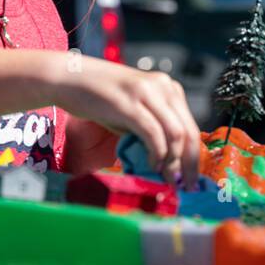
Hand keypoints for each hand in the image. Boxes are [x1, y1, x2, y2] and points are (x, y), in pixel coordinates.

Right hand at [50, 54, 201, 187]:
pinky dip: (157, 154)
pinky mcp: (129, 104)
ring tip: (167, 178)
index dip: (194, 156)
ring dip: (173, 162)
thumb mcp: (134, 110)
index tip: (191, 178)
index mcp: (168, 88)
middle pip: (188, 131)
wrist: (70, 78)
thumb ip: (152, 129)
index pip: (191, 126)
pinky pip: (153, 134)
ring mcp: (147, 93)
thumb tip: (167, 163)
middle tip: (186, 186)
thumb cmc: (101, 98)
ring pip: (175, 134)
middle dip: (190, 163)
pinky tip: (152, 165)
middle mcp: (163, 87)